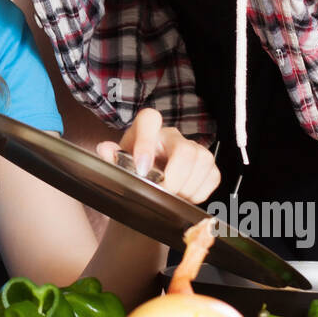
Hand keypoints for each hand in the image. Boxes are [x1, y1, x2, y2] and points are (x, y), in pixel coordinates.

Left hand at [96, 107, 221, 204]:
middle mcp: (172, 136)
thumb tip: (104, 149)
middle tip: (163, 193)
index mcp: (147, 130)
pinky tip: (185, 197)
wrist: (147, 186)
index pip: (149, 119)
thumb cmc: (132, 171)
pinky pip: (213, 176)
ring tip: (173, 196)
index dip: (146, 143)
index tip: (142, 170)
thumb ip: (111, 158)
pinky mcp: (208, 165)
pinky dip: (199, 192)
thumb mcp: (118, 165)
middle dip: (175, 178)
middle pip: (185, 150)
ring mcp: (193, 149)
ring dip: (188, 187)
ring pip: (203, 161)